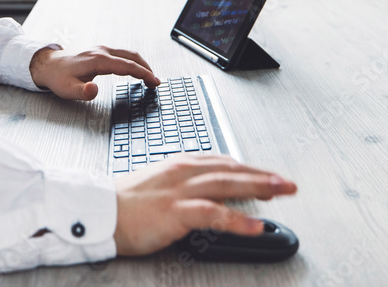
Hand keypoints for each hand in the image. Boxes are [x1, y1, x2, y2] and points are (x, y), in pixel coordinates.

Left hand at [29, 46, 158, 100]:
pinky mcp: (99, 51)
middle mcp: (102, 51)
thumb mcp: (68, 90)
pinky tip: (133, 69)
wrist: (47, 64)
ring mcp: (101, 49)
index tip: (155, 82)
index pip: (127, 66)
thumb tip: (94, 90)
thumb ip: (82, 92)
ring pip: (127, 53)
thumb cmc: (58, 77)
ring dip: (141, 64)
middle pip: (131, 57)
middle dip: (147, 69)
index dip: (143, 74)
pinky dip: (132, 61)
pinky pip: (121, 54)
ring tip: (149, 77)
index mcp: (98, 60)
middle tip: (156, 82)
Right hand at [114, 156, 297, 255]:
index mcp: (180, 165)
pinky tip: (256, 225)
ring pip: (228, 184)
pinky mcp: (176, 212)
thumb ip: (182, 184)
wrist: (99, 212)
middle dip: (264, 175)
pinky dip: (238, 220)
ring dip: (260, 187)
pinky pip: (214, 214)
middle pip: (232, 169)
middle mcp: (184, 172)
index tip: (268, 175)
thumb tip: (204, 192)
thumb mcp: (158, 185)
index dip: (249, 168)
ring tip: (282, 192)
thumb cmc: (125, 203)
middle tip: (289, 183)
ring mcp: (181, 190)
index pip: (222, 161)